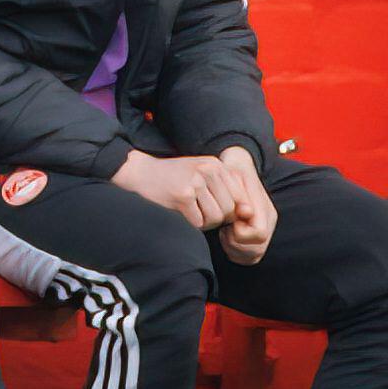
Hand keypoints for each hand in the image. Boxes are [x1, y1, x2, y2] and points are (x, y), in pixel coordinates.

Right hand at [111, 149, 238, 231]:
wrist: (138, 173)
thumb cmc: (172, 178)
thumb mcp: (201, 175)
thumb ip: (225, 190)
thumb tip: (249, 212)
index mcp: (216, 164)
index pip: (239, 197)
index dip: (228, 209)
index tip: (211, 207)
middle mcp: (208, 170)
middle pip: (229, 209)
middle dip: (216, 218)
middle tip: (198, 211)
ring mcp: (195, 181)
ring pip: (216, 218)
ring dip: (204, 222)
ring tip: (189, 212)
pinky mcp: (182, 195)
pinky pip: (198, 222)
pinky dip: (190, 224)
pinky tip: (179, 213)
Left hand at [214, 145, 277, 264]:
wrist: (236, 168)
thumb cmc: (232, 172)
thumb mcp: (233, 176)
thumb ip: (238, 193)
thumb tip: (244, 213)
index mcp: (265, 210)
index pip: (259, 233)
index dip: (239, 232)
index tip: (227, 223)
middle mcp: (268, 223)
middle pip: (257, 249)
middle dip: (234, 243)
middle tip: (223, 230)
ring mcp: (263, 231)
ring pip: (253, 256)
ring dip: (233, 249)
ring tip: (224, 232)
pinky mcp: (255, 238)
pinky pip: (249, 258)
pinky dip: (235, 253)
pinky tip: (226, 237)